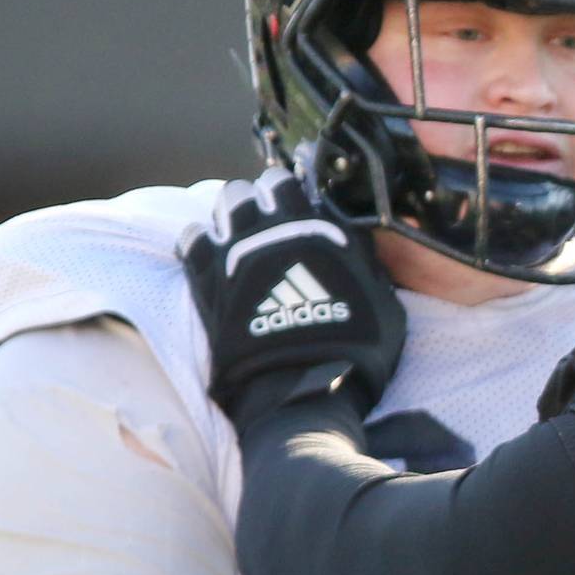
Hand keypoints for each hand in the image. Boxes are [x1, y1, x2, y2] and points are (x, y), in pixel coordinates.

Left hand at [177, 169, 405, 420]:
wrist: (303, 390)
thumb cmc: (354, 350)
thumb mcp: (383, 301)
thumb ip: (363, 263)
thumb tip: (355, 243)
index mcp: (313, 228)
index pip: (289, 184)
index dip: (288, 192)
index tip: (293, 203)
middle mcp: (268, 231)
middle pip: (247, 191)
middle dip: (255, 200)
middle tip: (264, 220)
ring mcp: (232, 253)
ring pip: (219, 208)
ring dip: (229, 216)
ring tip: (238, 235)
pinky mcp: (207, 281)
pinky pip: (191, 241)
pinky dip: (201, 241)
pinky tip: (211, 254)